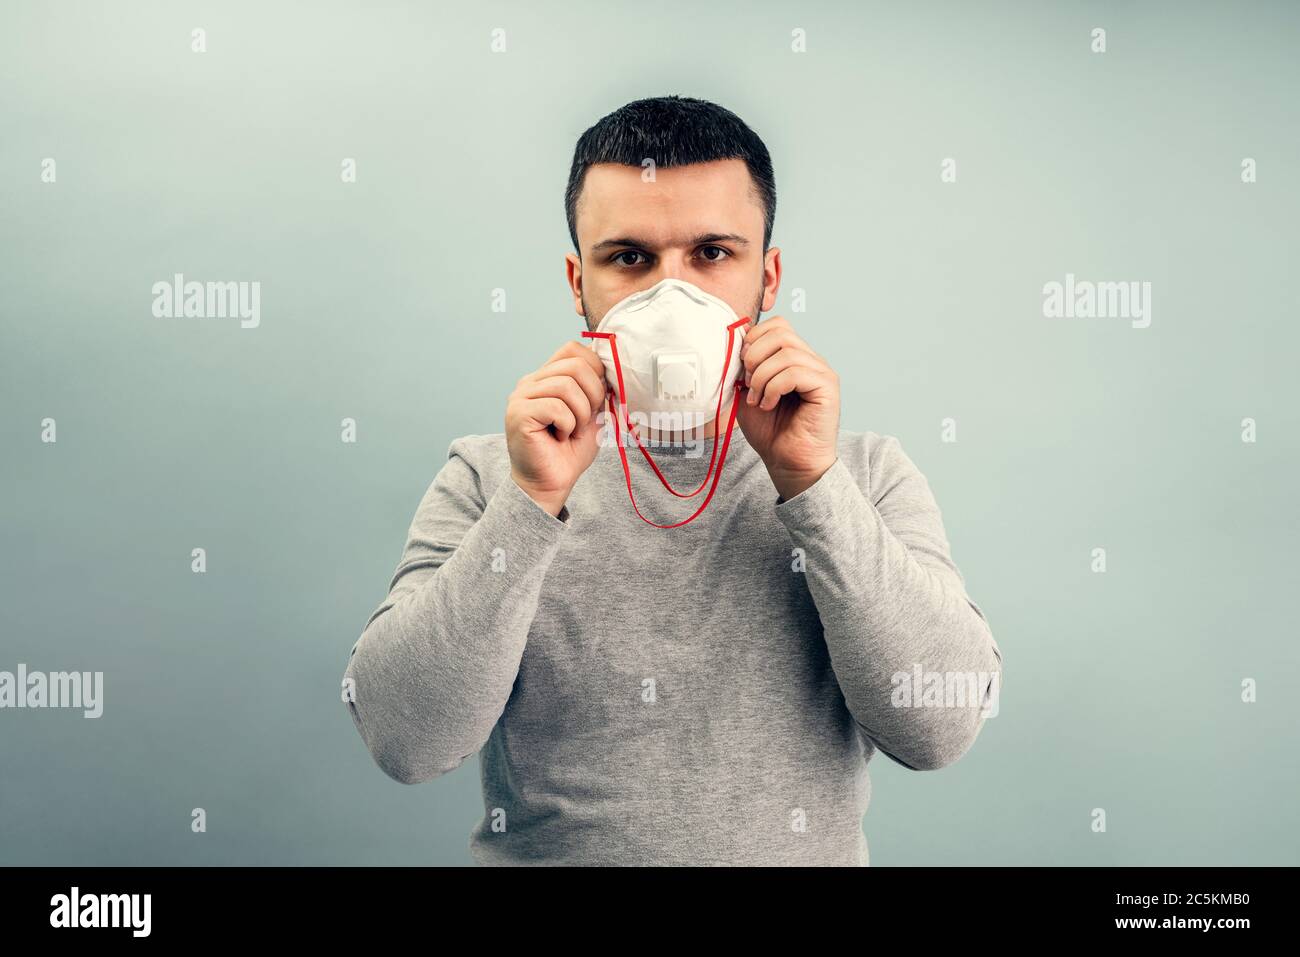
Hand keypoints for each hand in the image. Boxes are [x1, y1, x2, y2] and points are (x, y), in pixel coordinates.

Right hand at [505, 341, 607, 515]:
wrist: (550, 484)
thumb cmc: (569, 452)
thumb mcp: (592, 414)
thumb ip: (598, 389)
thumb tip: (610, 368)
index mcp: (546, 378)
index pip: (572, 349)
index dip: (595, 368)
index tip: (599, 397)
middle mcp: (530, 382)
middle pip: (575, 364)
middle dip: (593, 394)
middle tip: (586, 420)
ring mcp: (521, 397)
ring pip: (566, 386)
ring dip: (580, 414)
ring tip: (571, 431)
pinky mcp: (518, 414)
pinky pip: (556, 407)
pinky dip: (567, 425)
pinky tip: (558, 437)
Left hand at [735, 316, 839, 499]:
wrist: (787, 463)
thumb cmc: (770, 431)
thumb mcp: (747, 393)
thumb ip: (743, 368)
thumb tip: (736, 342)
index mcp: (794, 358)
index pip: (777, 325)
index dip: (754, 339)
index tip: (741, 368)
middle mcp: (811, 361)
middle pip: (781, 332)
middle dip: (755, 356)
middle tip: (747, 383)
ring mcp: (821, 373)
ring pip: (786, 353)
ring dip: (762, 377)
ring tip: (757, 400)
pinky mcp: (827, 388)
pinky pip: (795, 372)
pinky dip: (774, 388)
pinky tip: (768, 405)